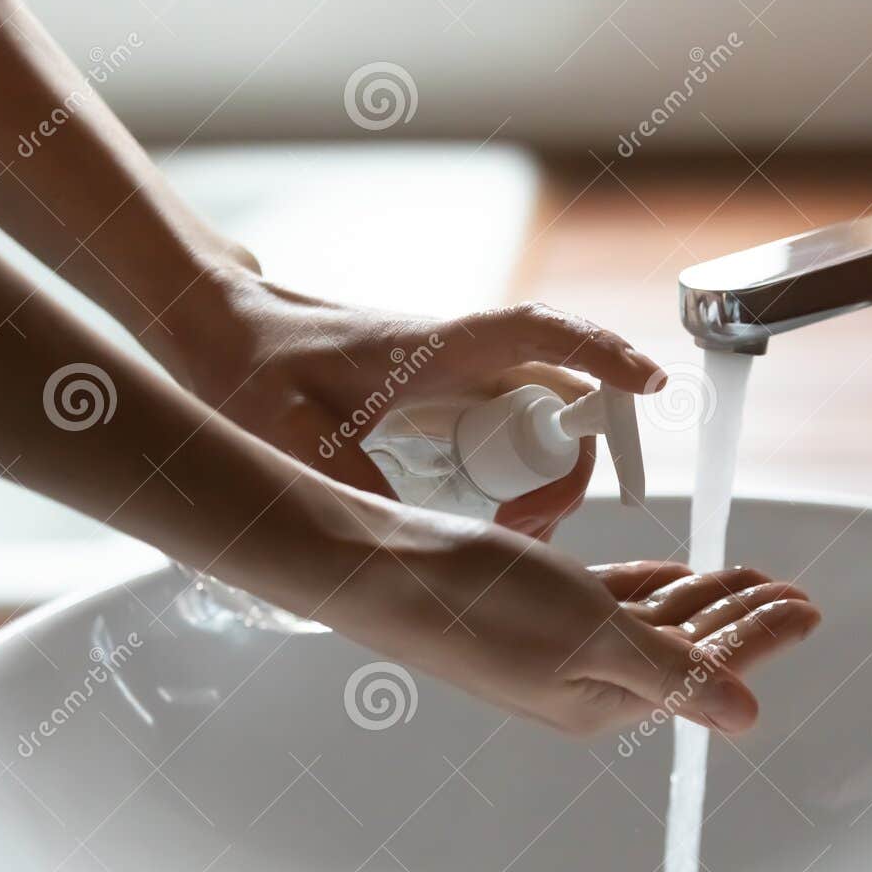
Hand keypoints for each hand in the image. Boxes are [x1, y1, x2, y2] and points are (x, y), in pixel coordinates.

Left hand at [168, 271, 661, 539]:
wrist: (223, 331)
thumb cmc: (254, 362)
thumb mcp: (291, 432)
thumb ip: (348, 482)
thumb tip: (413, 540)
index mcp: (436, 349)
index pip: (541, 334)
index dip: (602, 355)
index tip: (648, 385)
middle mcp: (460, 358)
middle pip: (559, 396)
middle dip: (574, 461)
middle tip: (536, 527)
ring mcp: (456, 381)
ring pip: (539, 420)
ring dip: (549, 475)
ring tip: (514, 537)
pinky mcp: (444, 402)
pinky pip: (511, 432)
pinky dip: (522, 474)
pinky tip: (494, 524)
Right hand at [324, 499, 819, 736]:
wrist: (385, 569)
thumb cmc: (475, 606)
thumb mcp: (590, 640)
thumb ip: (673, 674)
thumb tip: (744, 717)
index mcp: (604, 700)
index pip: (706, 665)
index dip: (762, 636)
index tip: (806, 609)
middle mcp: (587, 678)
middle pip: (688, 645)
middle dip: (745, 617)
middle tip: (795, 594)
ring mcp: (562, 643)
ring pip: (655, 620)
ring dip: (706, 598)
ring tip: (753, 579)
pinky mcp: (539, 608)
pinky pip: (614, 600)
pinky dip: (653, 585)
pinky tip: (678, 575)